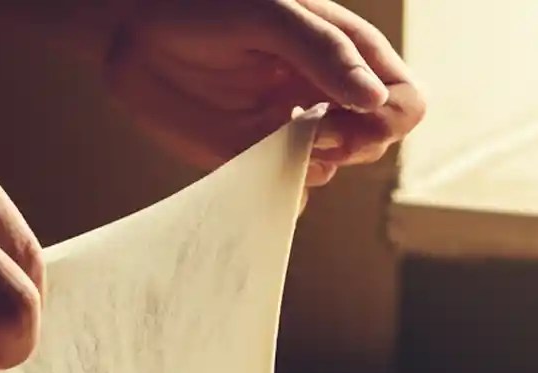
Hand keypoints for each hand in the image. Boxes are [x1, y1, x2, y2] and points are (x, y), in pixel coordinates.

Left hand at [101, 0, 424, 187]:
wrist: (134, 31)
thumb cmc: (205, 5)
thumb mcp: (271, 13)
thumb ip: (324, 52)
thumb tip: (373, 99)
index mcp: (345, 53)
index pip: (404, 99)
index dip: (388, 118)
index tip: (347, 115)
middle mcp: (327, 93)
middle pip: (377, 142)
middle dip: (353, 143)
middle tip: (312, 129)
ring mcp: (292, 128)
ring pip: (333, 169)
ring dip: (313, 163)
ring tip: (277, 133)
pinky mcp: (256, 155)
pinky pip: (290, 190)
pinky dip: (282, 187)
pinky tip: (258, 157)